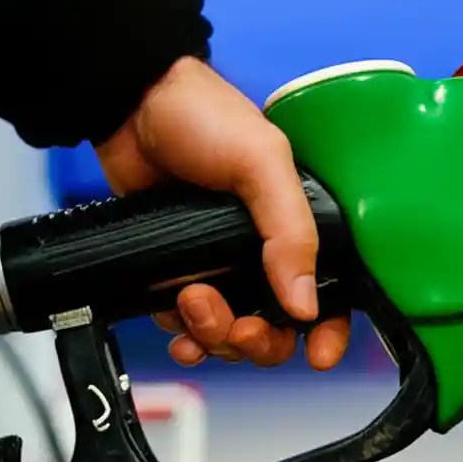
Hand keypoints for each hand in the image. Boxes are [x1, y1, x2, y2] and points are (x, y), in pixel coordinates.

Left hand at [95, 56, 350, 369]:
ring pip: (231, 335)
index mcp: (300, 228)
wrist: (130, 105)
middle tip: (237, 328)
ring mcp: (222, 268)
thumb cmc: (204, 117)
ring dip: (214, 334)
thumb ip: (292, 232)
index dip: (329, 332)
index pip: (332, 296)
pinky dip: (184, 335)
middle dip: (258, 340)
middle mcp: (266, 255)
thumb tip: (306, 305)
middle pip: (278, 330)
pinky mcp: (179, 274)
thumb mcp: (263, 163)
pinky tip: (176, 326)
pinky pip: (189, 327)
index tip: (317, 356)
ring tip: (191, 300)